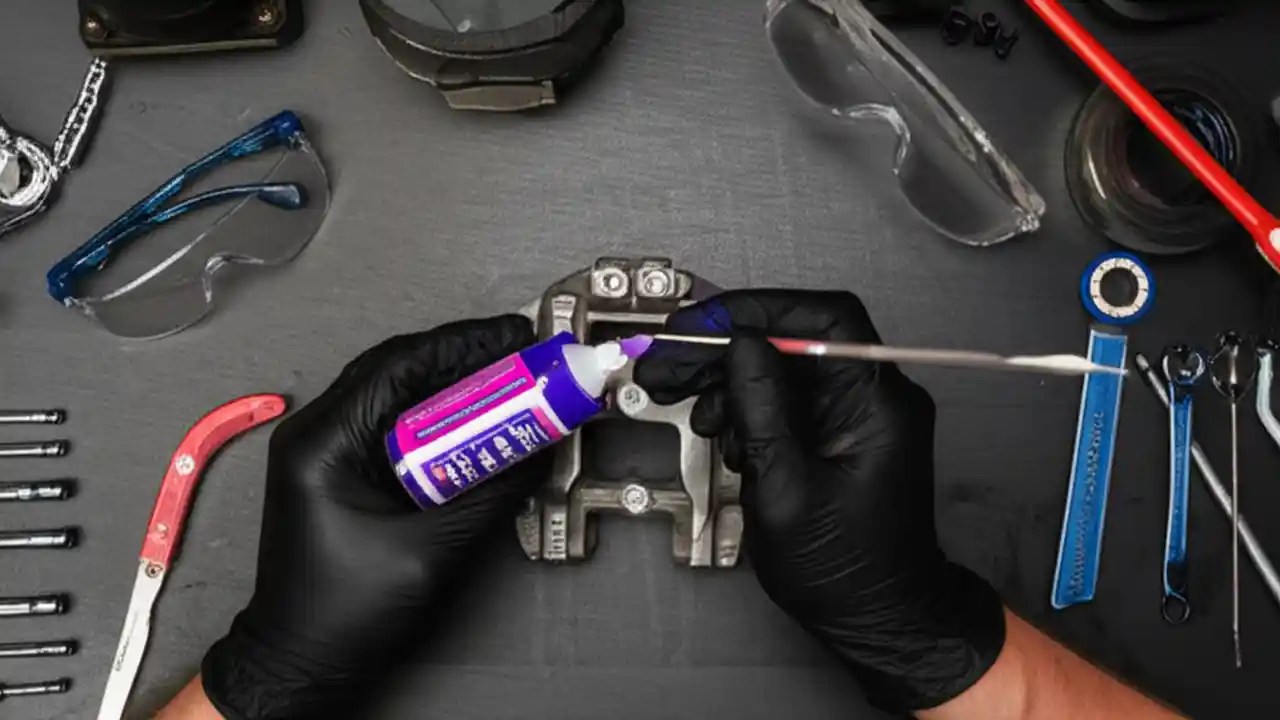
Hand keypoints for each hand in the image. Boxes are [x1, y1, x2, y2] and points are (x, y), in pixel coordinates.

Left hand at [201, 316, 546, 719]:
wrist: (297, 660)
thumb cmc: (338, 615)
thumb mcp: (431, 548)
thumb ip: (489, 493)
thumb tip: (533, 451)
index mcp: (322, 442)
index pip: (400, 365)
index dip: (464, 344)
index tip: (511, 337)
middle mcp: (316, 435)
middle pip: (399, 370)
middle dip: (464, 358)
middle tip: (519, 355)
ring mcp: (323, 451)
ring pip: (397, 393)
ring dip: (452, 385)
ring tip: (507, 381)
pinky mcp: (338, 470)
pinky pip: (394, 425)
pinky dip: (438, 417)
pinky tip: (476, 421)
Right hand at [634, 290, 1004, 712]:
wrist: (880, 620)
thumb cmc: (843, 568)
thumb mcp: (784, 484)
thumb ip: (761, 407)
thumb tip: (739, 343)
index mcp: (878, 401)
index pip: (824, 318)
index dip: (759, 309)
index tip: (704, 323)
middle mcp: (875, 397)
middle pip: (795, 342)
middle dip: (729, 350)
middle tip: (670, 362)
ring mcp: (858, 416)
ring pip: (785, 371)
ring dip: (732, 383)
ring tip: (691, 409)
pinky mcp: (840, 435)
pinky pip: (790, 402)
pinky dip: (750, 410)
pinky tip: (723, 433)